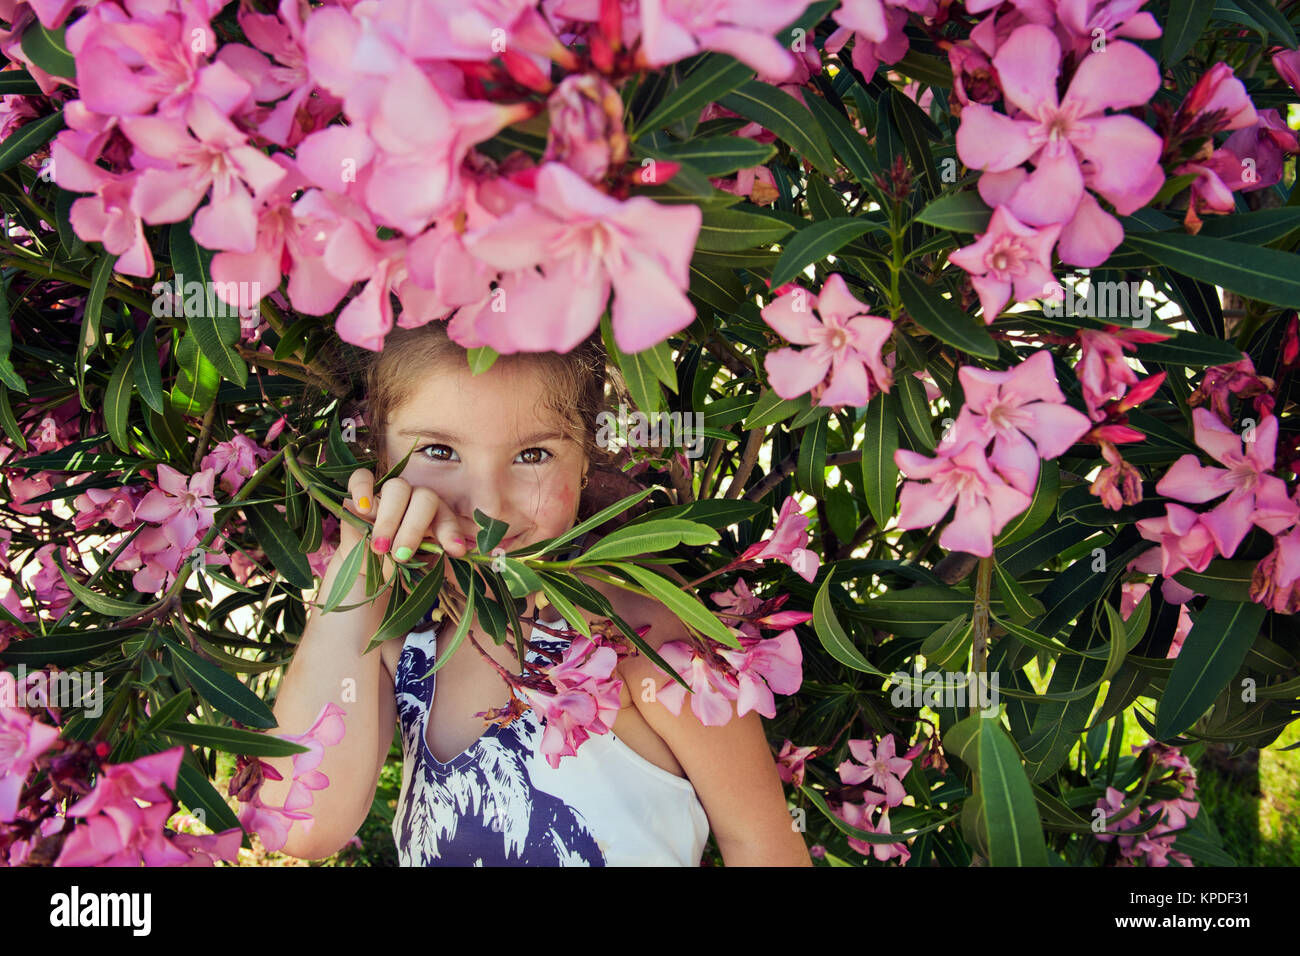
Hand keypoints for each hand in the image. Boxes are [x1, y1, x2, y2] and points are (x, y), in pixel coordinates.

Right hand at [340, 468, 470, 564]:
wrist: (365, 565)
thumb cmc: (396, 565)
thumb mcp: (416, 567)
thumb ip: (431, 558)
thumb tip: (457, 553)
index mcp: (434, 516)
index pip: (447, 518)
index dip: (451, 533)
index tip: (455, 550)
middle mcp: (414, 499)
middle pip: (424, 498)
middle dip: (413, 529)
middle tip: (401, 556)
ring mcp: (388, 492)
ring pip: (396, 488)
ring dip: (389, 519)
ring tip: (379, 547)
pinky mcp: (362, 488)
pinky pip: (362, 477)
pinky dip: (362, 489)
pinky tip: (362, 509)